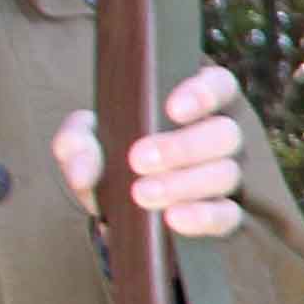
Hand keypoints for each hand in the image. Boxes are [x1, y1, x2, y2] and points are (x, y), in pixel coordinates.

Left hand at [55, 64, 252, 237]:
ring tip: (142, 194)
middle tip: (140, 159)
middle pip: (225, 133)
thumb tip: (84, 169)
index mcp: (195, 105)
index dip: (204, 93)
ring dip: (183, 184)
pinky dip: (202, 216)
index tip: (172, 109)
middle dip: (183, 147)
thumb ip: (76, 144)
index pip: (220, 85)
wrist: (116, 211)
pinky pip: (227, 214)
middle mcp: (219, 137)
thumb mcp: (84, 145)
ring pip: (225, 173)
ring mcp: (226, 176)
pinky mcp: (225, 213)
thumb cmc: (110, 161)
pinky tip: (172, 218)